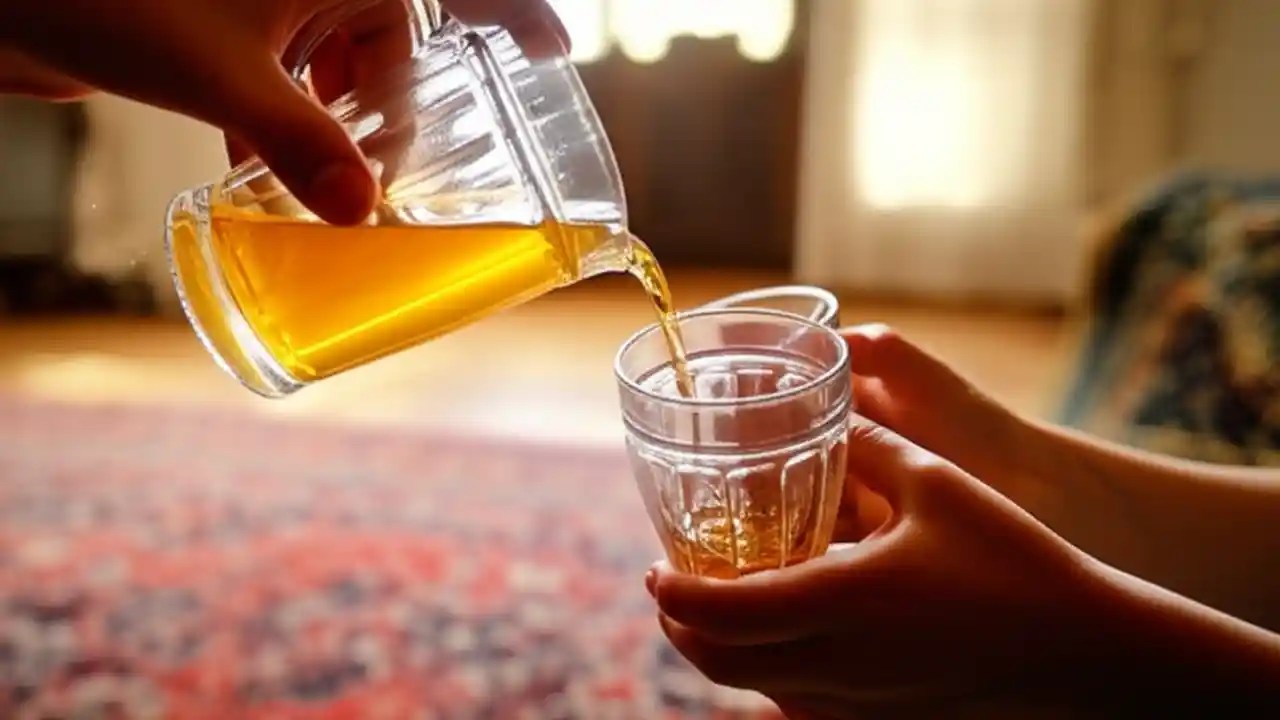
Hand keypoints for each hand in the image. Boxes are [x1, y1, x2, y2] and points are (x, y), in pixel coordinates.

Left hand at [0, 0, 566, 223]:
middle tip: (393, 181)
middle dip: (398, 113)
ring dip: (341, 126)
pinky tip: (264, 170)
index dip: (512, 11)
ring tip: (333, 187)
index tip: (553, 51)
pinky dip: (292, 120)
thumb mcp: (221, 76)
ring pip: (343, 63)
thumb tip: (360, 213)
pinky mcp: (235, 24)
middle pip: (395, 41)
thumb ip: (298, 144)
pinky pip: (295, 72)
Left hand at [648, 421, 1110, 717]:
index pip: (717, 611)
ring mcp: (856, 704)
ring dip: (720, 650)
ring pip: (754, 688)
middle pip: (718, 661)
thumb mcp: (937, 484)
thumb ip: (869, 445)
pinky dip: (770, 673)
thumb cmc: (1015, 562)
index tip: (653, 565)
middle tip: (673, 584)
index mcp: (837, 601)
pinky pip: (799, 704)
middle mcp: (834, 665)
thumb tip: (828, 416)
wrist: (1084, 655)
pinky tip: (790, 635)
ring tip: (721, 603)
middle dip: (680, 624)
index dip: (671, 591)